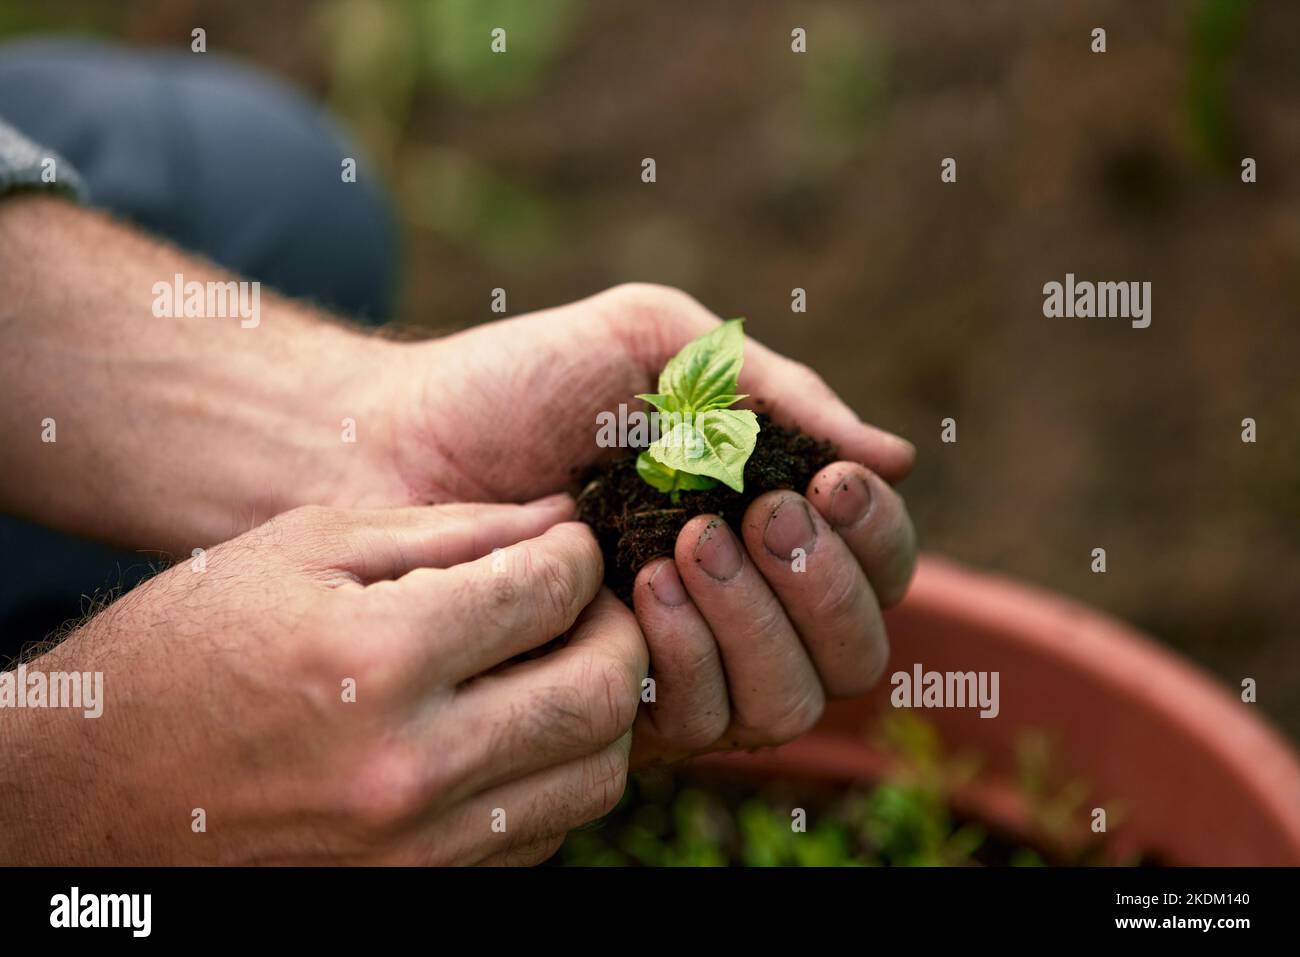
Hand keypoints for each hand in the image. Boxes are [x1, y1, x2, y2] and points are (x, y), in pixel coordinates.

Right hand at [0, 497, 645, 864]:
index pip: (551, 593)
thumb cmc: (193, 645)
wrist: (95, 790)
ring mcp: (418, 850)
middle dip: (617, 629)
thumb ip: (450, 531)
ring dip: (599, 710)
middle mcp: (409, 769)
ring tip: (555, 664)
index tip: (564, 543)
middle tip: (585, 602)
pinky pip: (543, 834)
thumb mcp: (306, 549)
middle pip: (601, 693)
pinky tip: (512, 728)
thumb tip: (557, 519)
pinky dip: (553, 775)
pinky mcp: (419, 894)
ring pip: (593, 777)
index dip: (577, 554)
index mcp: (376, 659)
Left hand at [342, 284, 917, 764]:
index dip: (876, 538)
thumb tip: (896, 458)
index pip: (874, 564)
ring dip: (759, 623)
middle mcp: (735, 600)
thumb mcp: (658, 346)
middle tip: (760, 517)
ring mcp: (680, 660)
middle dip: (824, 585)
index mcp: (756, 515)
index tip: (831, 483)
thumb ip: (776, 393)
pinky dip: (693, 658)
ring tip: (686, 546)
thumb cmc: (523, 383)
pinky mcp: (616, 706)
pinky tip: (639, 589)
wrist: (394, 440)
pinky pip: (704, 725)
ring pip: (792, 701)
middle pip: (854, 650)